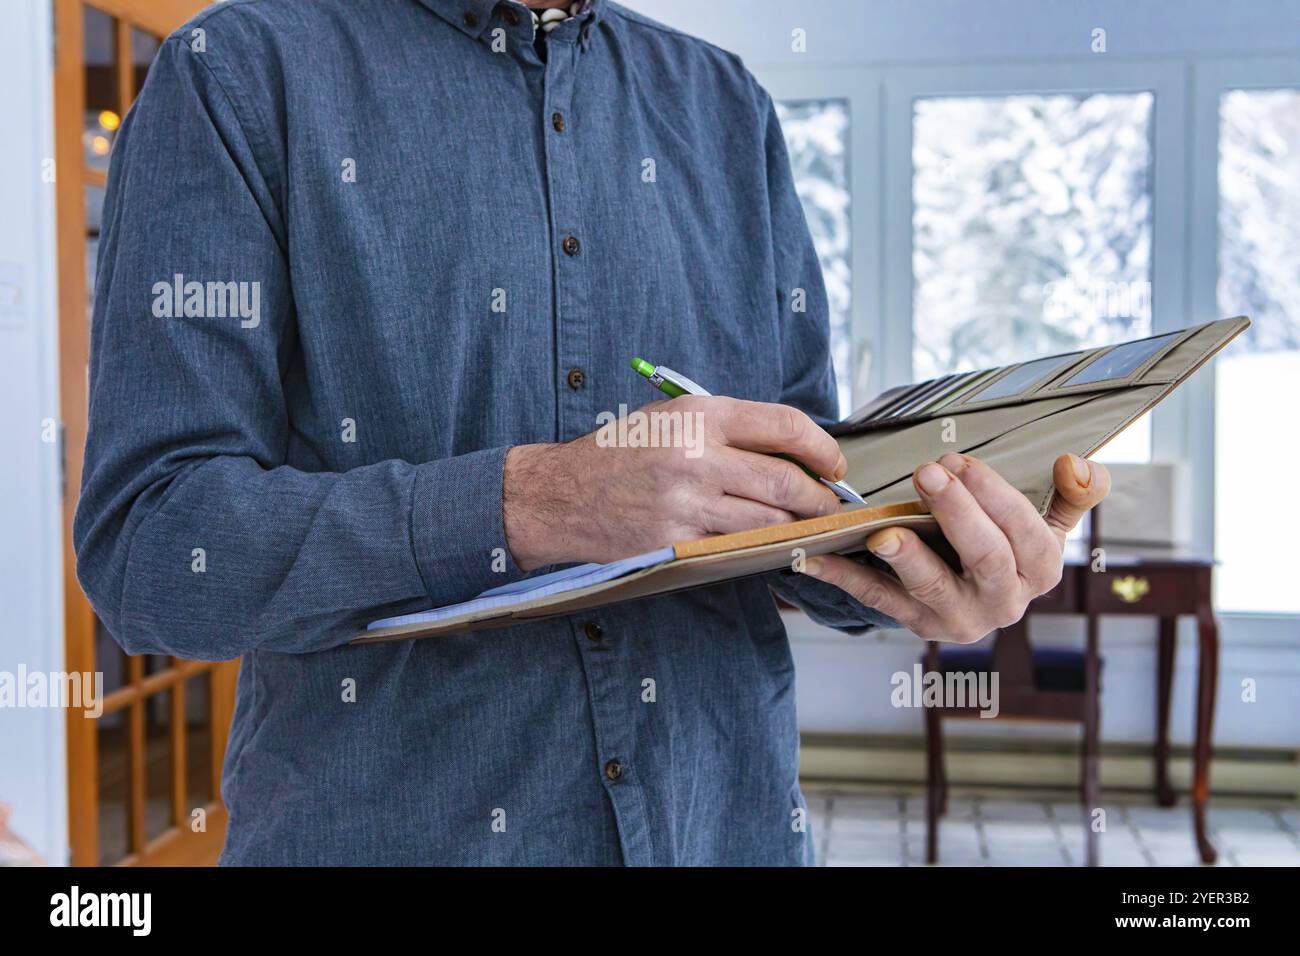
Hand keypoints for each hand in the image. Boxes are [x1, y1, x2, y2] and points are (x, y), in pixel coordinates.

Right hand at [503, 397, 844, 569]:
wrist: (560, 494)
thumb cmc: (621, 453)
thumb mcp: (673, 417)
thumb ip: (731, 428)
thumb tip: (795, 450)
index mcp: (700, 415)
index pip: (784, 425)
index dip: (822, 448)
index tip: (834, 464)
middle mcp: (696, 456)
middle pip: (787, 482)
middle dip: (820, 499)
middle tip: (828, 505)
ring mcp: (687, 504)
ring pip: (769, 523)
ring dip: (796, 528)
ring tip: (804, 527)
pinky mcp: (677, 541)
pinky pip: (737, 549)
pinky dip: (761, 548)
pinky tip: (767, 545)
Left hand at [804, 452, 1109, 642]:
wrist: (975, 596)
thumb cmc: (1007, 544)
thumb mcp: (1047, 522)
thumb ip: (1073, 494)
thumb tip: (1076, 465)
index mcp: (1040, 569)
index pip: (1027, 534)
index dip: (996, 496)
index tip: (962, 461)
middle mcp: (1004, 601)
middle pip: (985, 557)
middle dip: (957, 513)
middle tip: (928, 472)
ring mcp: (958, 617)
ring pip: (933, 589)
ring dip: (906, 559)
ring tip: (882, 532)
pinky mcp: (915, 623)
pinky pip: (877, 600)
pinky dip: (845, 578)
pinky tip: (815, 558)